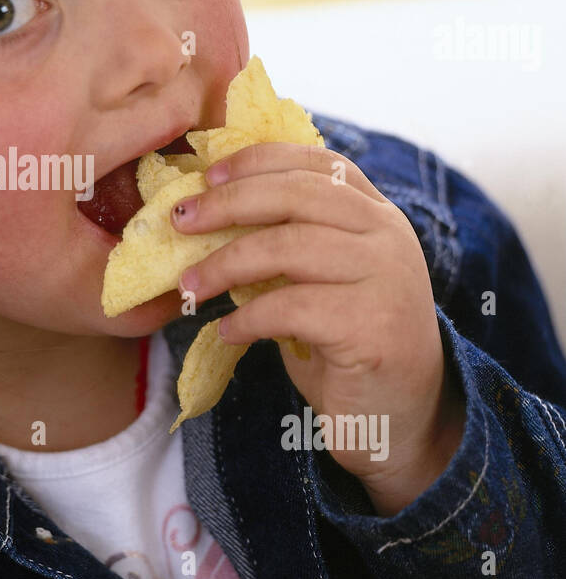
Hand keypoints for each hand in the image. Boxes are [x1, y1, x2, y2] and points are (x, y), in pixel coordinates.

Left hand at [172, 143, 465, 515]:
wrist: (398, 417)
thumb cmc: (345, 343)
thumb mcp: (319, 279)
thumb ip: (286, 241)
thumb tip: (205, 215)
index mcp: (377, 215)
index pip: (319, 163)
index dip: (259, 161)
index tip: (208, 175)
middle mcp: (389, 236)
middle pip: (298, 194)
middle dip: (229, 203)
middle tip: (180, 220)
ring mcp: (387, 278)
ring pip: (288, 247)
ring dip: (225, 264)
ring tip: (190, 285)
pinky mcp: (372, 326)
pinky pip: (291, 307)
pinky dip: (248, 318)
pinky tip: (227, 332)